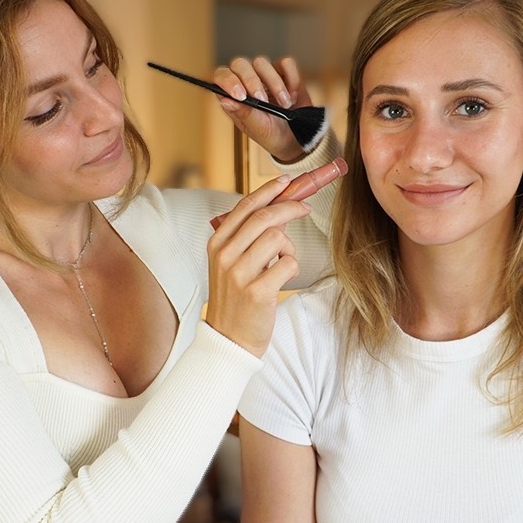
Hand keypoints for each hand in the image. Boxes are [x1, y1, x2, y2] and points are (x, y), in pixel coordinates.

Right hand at [204, 173, 311, 356]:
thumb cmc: (236, 298)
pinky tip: (280, 278)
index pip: (244, 207)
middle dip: (290, 207)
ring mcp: (239, 274)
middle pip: (263, 217)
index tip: (287, 182)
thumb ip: (249, 237)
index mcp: (217, 244)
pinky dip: (291, 267)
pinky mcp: (257, 292)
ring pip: (277, 238)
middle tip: (305, 208)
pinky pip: (288, 264)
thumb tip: (279, 208)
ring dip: (288, 247)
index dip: (268, 191)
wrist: (229, 339)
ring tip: (282, 261)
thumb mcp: (232, 263)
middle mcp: (225, 256)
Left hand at [213, 56, 313, 162]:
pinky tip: (292, 96)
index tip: (241, 95)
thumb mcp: (257, 127)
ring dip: (275, 83)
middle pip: (240, 64)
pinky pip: (286, 63)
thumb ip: (243, 112)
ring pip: (262, 62)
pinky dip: (292, 78)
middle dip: (251, 81)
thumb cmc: (271, 134)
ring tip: (284, 104)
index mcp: (233, 95)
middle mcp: (246, 81)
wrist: (296, 138)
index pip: (222, 76)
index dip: (228, 81)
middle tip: (263, 99)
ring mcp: (264, 74)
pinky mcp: (284, 71)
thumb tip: (224, 100)